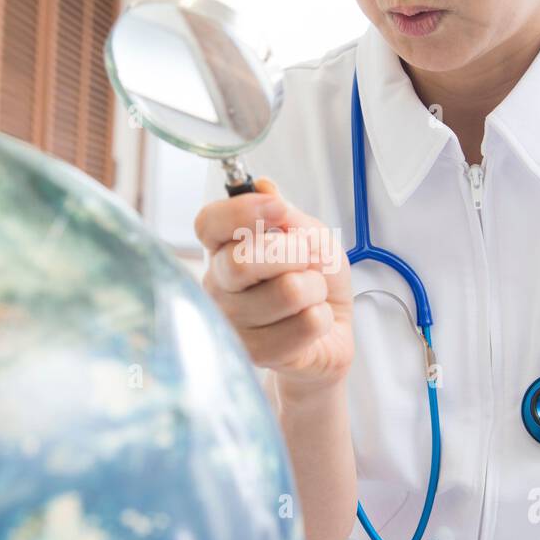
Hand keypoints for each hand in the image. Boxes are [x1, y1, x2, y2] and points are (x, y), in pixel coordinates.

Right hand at [195, 176, 354, 388]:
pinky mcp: (256, 353)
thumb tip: (264, 186)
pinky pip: (305, 324)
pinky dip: (323, 317)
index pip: (209, 224)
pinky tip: (312, 322)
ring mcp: (233, 322)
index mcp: (224, 248)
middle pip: (243, 261)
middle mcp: (218, 284)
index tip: (278, 209)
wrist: (330, 332)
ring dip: (315, 288)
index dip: (242, 212)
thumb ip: (288, 216)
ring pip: (287, 292)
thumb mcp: (311, 236)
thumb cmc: (314, 279)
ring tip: (311, 295)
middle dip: (294, 254)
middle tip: (308, 258)